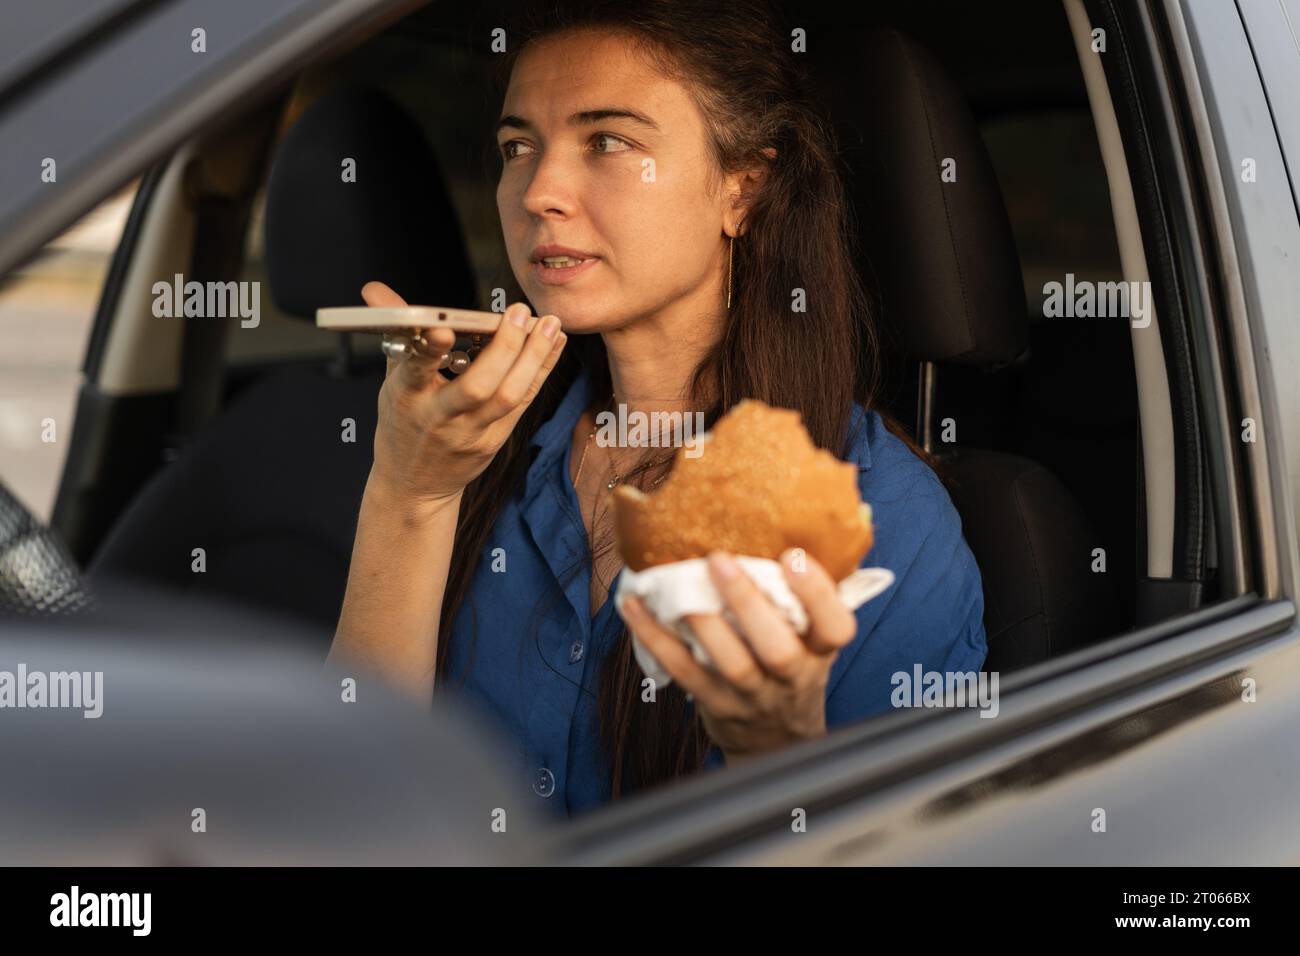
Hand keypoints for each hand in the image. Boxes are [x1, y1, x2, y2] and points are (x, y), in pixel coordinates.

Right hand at [363, 281, 566, 503]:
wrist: (414, 485)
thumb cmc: (403, 422)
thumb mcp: (392, 380)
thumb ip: (396, 332)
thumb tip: (375, 290)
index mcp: (407, 397)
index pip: (416, 371)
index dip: (428, 351)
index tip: (442, 329)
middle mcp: (440, 417)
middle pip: (476, 386)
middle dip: (503, 347)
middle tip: (520, 312)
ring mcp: (470, 433)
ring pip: (507, 396)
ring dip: (533, 357)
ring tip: (549, 324)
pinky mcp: (494, 441)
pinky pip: (522, 402)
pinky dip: (541, 369)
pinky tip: (554, 342)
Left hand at [619, 549, 858, 763]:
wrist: (775, 741)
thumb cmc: (791, 669)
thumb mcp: (813, 641)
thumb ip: (808, 597)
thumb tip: (812, 526)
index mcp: (820, 651)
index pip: (836, 627)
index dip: (818, 593)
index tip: (792, 555)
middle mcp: (791, 676)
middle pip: (778, 649)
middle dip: (748, 604)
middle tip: (720, 560)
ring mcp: (752, 695)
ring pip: (732, 664)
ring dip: (703, 624)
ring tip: (678, 587)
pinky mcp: (715, 704)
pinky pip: (684, 671)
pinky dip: (656, 638)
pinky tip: (636, 607)